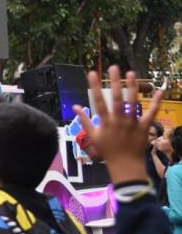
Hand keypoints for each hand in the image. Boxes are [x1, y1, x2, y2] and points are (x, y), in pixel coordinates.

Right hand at [74, 65, 162, 183]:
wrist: (125, 165)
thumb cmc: (107, 151)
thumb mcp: (93, 136)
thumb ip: (84, 120)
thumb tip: (75, 106)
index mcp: (105, 122)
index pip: (98, 102)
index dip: (94, 87)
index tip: (92, 73)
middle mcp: (119, 121)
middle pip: (116, 99)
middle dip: (115, 83)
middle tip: (114, 68)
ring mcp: (132, 124)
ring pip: (133, 103)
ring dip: (132, 88)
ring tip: (131, 73)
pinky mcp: (144, 128)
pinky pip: (151, 114)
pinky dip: (156, 103)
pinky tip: (159, 91)